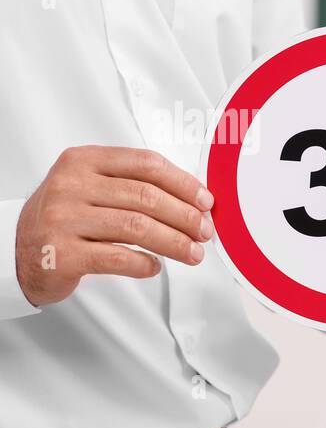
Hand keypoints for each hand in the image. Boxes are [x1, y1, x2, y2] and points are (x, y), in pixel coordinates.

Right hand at [15, 146, 212, 307]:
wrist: (17, 250)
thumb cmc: (65, 218)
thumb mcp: (91, 187)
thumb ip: (133, 186)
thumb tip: (194, 201)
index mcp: (83, 161)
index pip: (146, 164)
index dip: (183, 183)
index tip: (206, 202)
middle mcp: (71, 186)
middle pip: (146, 197)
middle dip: (186, 216)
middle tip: (205, 232)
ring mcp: (63, 219)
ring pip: (137, 227)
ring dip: (174, 242)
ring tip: (193, 253)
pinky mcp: (62, 254)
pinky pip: (117, 257)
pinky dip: (145, 263)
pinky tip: (155, 266)